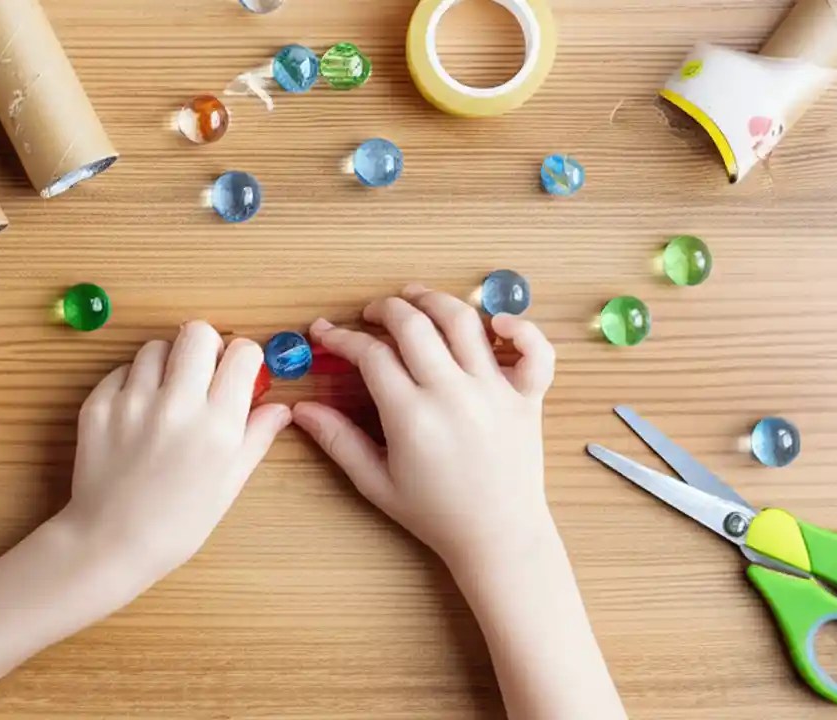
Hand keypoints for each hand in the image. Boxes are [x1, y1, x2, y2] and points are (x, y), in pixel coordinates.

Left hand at [62, 321, 290, 584]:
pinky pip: (122, 371)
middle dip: (206, 347)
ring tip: (165, 395)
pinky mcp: (99, 405)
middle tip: (201, 374)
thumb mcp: (229, 485)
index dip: (243, 359)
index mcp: (217, 425)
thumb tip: (280, 407)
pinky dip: (133, 383)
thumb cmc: (178, 523)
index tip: (236, 374)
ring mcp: (133, 402)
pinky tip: (137, 413)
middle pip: (198, 333)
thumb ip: (256, 437)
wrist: (112, 542)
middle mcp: (177, 404)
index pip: (242, 353)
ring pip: (156, 347)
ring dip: (167, 363)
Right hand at [292, 285, 555, 567]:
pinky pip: (535, 350)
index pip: (370, 354)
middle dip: (383, 309)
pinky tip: (494, 323)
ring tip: (415, 298)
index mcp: (411, 416)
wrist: (498, 537)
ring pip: (464, 321)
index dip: (341, 337)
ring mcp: (494, 391)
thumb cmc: (435, 514)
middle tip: (370, 314)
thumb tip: (301, 409)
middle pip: (413, 324)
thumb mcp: (376, 483)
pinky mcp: (528, 397)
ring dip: (434, 299)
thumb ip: (339, 441)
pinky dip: (519, 327)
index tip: (325, 333)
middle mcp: (453, 394)